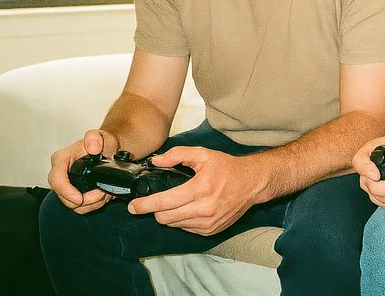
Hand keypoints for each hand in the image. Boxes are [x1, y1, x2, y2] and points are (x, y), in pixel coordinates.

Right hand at [47, 128, 120, 213]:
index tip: (79, 198)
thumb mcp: (100, 136)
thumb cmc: (100, 144)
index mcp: (61, 159)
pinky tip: (102, 195)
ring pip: (73, 206)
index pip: (56, 179)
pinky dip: (94, 205)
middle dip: (85, 200)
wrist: (107, 151)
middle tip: (102, 193)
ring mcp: (66, 186)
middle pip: (64, 197)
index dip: (66, 191)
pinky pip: (80, 208)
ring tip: (104, 192)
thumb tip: (93, 148)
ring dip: (92, 203)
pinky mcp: (73, 194)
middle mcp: (61, 174)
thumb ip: (94, 138)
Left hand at [127, 146, 264, 235]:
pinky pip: (186, 229)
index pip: (164, 202)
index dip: (144, 205)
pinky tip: (188, 208)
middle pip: (165, 218)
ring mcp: (208, 223)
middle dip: (155, 210)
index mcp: (200, 189)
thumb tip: (156, 161)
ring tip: (175, 202)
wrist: (252, 183)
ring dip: (169, 215)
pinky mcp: (211, 231)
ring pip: (174, 225)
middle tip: (154, 201)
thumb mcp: (203, 154)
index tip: (133, 206)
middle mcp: (204, 209)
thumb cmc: (227, 168)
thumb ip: (178, 154)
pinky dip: (182, 220)